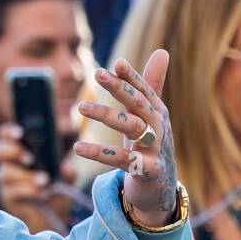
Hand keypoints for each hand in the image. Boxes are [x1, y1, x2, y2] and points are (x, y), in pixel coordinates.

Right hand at [0, 123, 74, 233]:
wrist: (52, 217)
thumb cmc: (55, 190)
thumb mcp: (65, 178)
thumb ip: (66, 172)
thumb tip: (65, 168)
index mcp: (19, 152)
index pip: (5, 136)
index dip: (9, 132)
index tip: (20, 133)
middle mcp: (8, 164)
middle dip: (12, 151)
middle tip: (30, 158)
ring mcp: (5, 182)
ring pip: (4, 172)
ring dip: (24, 175)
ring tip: (44, 180)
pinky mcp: (7, 198)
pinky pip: (11, 191)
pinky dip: (28, 191)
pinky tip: (42, 192)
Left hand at [74, 50, 178, 226]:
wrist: (161, 190)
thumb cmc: (150, 146)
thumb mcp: (148, 115)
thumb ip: (150, 85)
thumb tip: (162, 50)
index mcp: (158, 112)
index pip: (145, 90)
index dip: (132, 76)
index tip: (116, 62)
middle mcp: (160, 128)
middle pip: (140, 104)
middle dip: (120, 88)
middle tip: (96, 73)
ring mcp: (157, 150)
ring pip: (133, 128)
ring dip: (106, 116)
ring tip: (80, 107)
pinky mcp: (149, 171)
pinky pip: (124, 160)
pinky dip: (101, 153)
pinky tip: (78, 147)